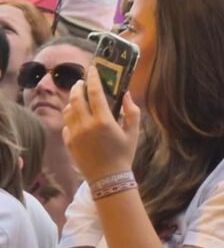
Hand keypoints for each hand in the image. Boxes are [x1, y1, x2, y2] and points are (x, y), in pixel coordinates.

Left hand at [61, 67, 139, 181]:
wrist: (108, 178)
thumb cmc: (124, 155)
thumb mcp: (133, 133)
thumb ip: (132, 111)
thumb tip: (126, 94)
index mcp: (104, 120)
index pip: (94, 92)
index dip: (93, 78)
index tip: (93, 69)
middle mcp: (86, 125)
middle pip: (76, 97)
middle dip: (78, 86)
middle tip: (82, 82)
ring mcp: (75, 133)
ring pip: (68, 109)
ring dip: (72, 101)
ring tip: (79, 99)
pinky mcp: (68, 142)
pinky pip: (66, 124)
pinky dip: (71, 117)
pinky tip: (78, 118)